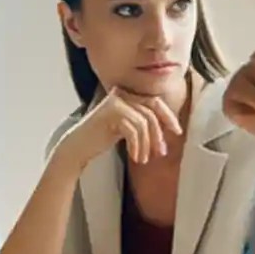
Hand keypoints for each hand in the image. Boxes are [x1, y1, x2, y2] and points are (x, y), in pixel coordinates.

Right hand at [55, 86, 183, 168]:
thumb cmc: (101, 139)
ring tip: (144, 158)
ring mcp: (115, 102)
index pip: (154, 101)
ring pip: (144, 122)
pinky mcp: (110, 113)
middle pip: (151, 111)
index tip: (177, 131)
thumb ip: (142, 122)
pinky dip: (137, 146)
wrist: (77, 147)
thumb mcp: (126, 127)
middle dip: (159, 134)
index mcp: (126, 95)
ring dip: (147, 144)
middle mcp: (121, 95)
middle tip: (161, 152)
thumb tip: (169, 129)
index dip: (168, 116)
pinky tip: (135, 157)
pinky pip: (133, 130)